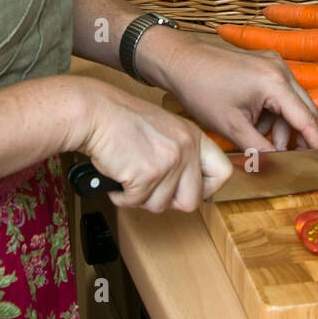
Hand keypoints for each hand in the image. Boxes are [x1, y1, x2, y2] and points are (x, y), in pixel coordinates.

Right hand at [72, 78, 233, 212]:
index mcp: (193, 136)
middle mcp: (185, 149)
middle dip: (167, 200)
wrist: (95, 112)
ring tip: (129, 172)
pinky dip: (122, 195)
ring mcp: (168, 162)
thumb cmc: (121, 120)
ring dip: (140, 197)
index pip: (222, 173)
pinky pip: (136, 203)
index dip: (206, 188)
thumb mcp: (165, 129)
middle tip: (150, 186)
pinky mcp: (147, 175)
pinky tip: (118, 174)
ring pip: (160, 206)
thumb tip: (191, 187)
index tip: (190, 189)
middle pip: (191, 201)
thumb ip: (181, 153)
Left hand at [161, 38, 317, 152]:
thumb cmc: (202, 89)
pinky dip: (272, 112)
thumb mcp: (231, 126)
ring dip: (282, 125)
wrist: (180, 61)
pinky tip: (255, 126)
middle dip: (297, 136)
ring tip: (261, 144)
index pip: (306, 118)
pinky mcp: (264, 64)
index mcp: (275, 82)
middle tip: (288, 160)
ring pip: (291, 102)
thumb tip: (276, 166)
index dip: (317, 143)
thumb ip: (259, 148)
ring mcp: (273, 63)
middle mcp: (280, 68)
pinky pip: (279, 93)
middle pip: (304, 109)